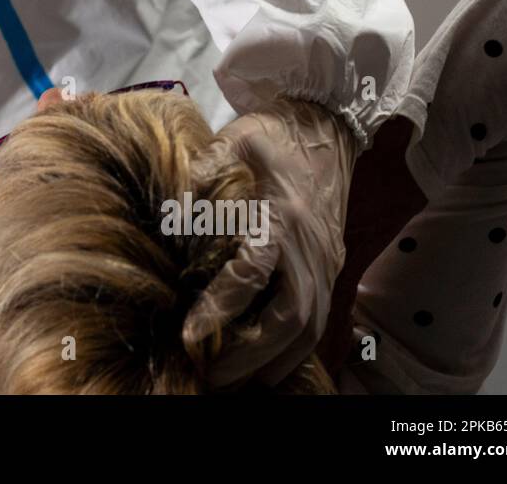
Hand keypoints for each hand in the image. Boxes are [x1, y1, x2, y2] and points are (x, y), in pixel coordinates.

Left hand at [182, 97, 356, 387]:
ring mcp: (326, 261)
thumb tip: (176, 200)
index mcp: (283, 215)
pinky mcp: (330, 268)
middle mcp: (311, 247)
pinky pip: (317, 321)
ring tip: (232, 381)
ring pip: (310, 329)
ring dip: (274, 362)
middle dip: (251, 356)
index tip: (189, 333)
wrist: (326, 126)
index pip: (252, 274)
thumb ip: (207, 164)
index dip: (221, 308)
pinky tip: (264, 366)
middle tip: (209, 374)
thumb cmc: (274, 132)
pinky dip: (292, 350)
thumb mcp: (237, 136)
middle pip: (291, 318)